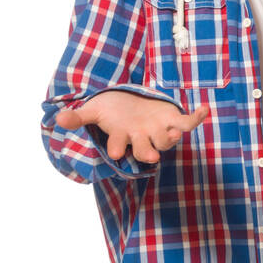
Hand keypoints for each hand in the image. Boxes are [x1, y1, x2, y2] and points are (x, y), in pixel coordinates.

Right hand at [54, 90, 209, 161]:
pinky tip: (204, 109)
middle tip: (150, 158)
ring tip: (173, 133)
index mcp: (122, 137)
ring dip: (169, 138)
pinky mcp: (172, 121)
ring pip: (165, 140)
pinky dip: (196, 118)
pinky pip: (186, 123)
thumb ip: (79, 117)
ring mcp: (158, 131)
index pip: (118, 145)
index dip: (116, 147)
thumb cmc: (113, 111)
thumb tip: (58, 120)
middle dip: (146, 152)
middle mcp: (141, 138)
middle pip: (144, 149)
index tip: (114, 152)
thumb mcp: (95, 110)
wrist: (132, 104)